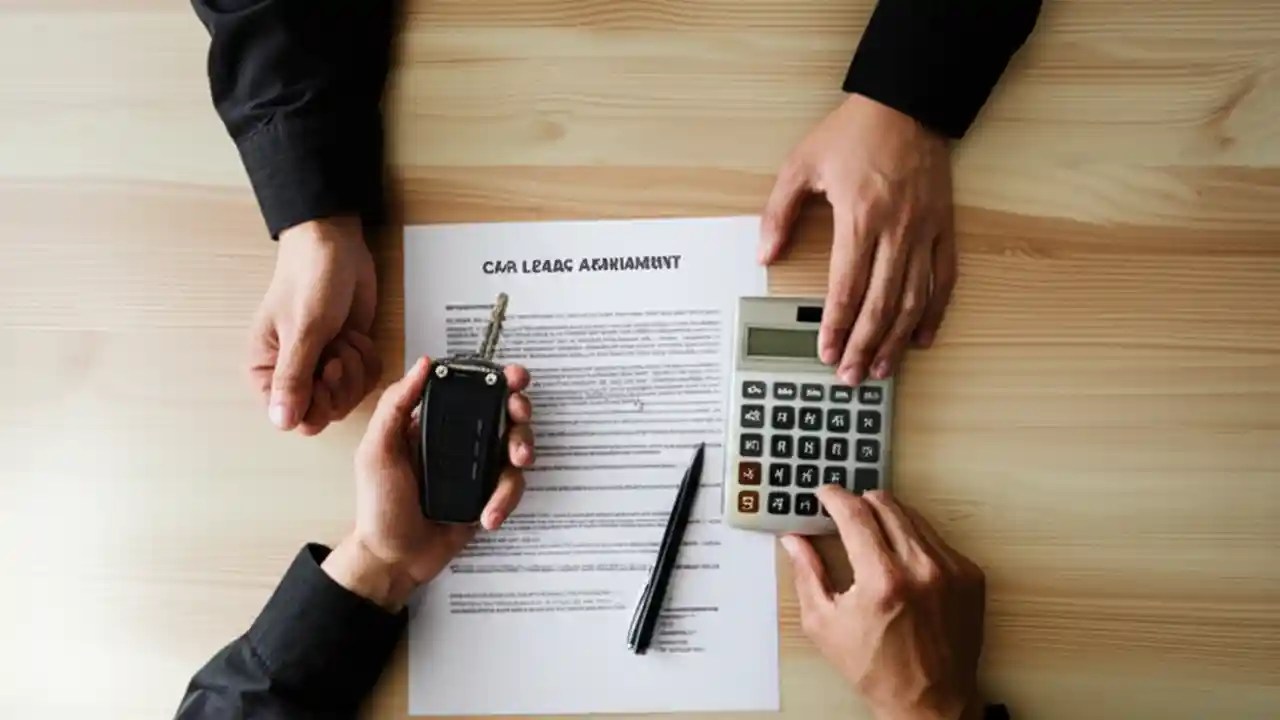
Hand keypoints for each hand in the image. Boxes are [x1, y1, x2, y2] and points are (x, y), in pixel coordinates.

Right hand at [249, 216, 381, 434]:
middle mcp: (293, 373)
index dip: (316, 404)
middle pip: (325, 412)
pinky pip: (366, 380)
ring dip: (356, 368)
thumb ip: (294, 379)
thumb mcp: (303, 330)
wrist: (336, 245)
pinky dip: (369, 360)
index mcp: (267, 370)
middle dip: (341, 383)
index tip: (326, 373)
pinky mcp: (347, 356)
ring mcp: (322, 365)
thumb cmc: (310, 277)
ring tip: (344, 338)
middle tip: (338, 352)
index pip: (292, 418)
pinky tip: (357, 337)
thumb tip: (282, 422)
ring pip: (349, 398)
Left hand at [322, 356, 535, 610]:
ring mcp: (477, 468)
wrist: (394, 559)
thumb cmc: (379, 506)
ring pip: (515, 448)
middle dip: (520, 410)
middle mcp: (460, 440)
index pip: (470, 390)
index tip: (512, 378)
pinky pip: (512, 487)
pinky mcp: (489, 496)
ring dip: (522, 451)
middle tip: (520, 417)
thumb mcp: (376, 451)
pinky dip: (505, 498)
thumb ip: (395, 405)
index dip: (496, 379)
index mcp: (434, 422)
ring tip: (516, 463)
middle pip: (504, 413)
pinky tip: (488, 514)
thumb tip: (423, 364)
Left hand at [761, 94, 956, 385]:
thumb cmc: (854, 131)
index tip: (827, 353)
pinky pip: (944, 279)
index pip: (846, 288)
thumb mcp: (801, 164)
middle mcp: (896, 230)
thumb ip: (778, 212)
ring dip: (896, 339)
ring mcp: (925, 231)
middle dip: (864, 346)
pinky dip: (933, 313)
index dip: (836, 327)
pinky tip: (920, 338)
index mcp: (860, 217)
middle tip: (851, 376)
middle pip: (881, 304)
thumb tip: (765, 254)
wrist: (907, 102)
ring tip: (882, 368)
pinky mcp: (945, 227)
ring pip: (914, 299)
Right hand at [781, 488, 985, 719]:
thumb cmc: (877, 670)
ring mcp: (951, 570)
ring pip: (913, 516)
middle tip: (846, 513)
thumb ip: (807, 574)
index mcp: (882, 580)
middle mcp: (921, 568)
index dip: (835, 497)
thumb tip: (794, 540)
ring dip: (888, 518)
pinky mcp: (970, 575)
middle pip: (886, 504)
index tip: (825, 494)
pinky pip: (936, 539)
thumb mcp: (825, 625)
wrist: (930, 700)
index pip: (855, 513)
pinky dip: (915, 541)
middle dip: (861, 503)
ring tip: (873, 538)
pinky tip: (902, 562)